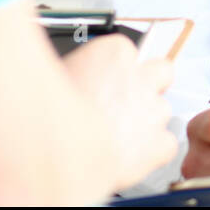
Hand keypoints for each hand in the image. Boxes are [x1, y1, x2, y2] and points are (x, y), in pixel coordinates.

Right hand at [62, 33, 176, 189]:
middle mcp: (140, 77)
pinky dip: (152, 152)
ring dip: (145, 122)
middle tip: (125, 104)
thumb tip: (77, 78)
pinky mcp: (157, 143)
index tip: (105, 82)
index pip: (126, 52)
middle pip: (161, 73)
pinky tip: (129, 157)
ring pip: (162, 111)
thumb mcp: (55, 76)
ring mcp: (152, 110)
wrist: (53, 151)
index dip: (115, 71)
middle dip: (148, 87)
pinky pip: (166, 144)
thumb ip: (79, 71)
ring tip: (117, 137)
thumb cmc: (44, 114)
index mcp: (114, 53)